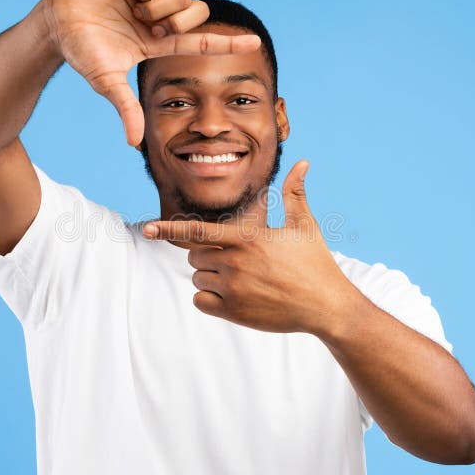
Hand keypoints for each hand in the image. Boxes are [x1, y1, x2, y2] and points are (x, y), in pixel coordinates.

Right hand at [42, 0, 261, 145]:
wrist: (58, 23)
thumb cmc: (83, 54)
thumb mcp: (107, 82)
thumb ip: (125, 108)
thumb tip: (134, 143)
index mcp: (160, 43)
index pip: (202, 43)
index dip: (228, 43)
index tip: (254, 43)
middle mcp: (162, 20)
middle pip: (197, 14)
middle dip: (177, 22)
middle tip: (149, 28)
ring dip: (157, 7)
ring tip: (132, 11)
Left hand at [142, 161, 351, 333]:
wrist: (327, 307)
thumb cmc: (316, 263)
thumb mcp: (305, 225)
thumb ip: (295, 193)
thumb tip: (302, 162)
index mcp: (246, 239)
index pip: (197, 231)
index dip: (169, 229)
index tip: (147, 228)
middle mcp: (235, 263)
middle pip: (195, 256)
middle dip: (208, 256)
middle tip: (238, 260)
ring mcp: (233, 289)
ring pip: (198, 278)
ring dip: (211, 277)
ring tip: (243, 279)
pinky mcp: (234, 312)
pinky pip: (200, 301)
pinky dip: (209, 300)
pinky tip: (234, 297)